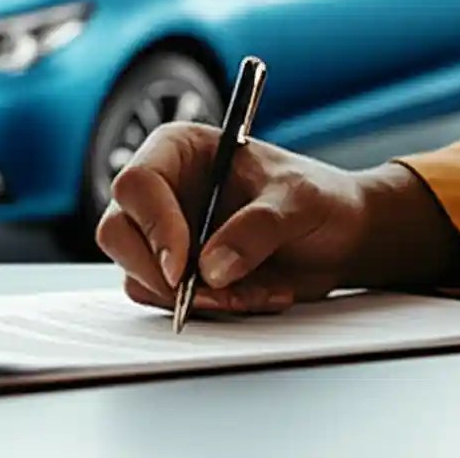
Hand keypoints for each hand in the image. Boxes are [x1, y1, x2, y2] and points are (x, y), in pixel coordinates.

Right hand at [96, 123, 459, 313]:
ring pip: (138, 276)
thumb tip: (211, 268)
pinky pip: (166, 302)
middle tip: (216, 294)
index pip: (138, 183)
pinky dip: (209, 308)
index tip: (184, 267)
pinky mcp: (176, 273)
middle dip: (161, 274)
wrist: (341, 238)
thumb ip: (258, 228)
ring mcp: (164, 235)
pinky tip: (256, 295)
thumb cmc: (320, 200)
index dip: (154, 226)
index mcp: (180, 151)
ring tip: (258, 291)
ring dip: (196, 297)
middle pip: (118, 233)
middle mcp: (162, 191)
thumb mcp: (299, 202)